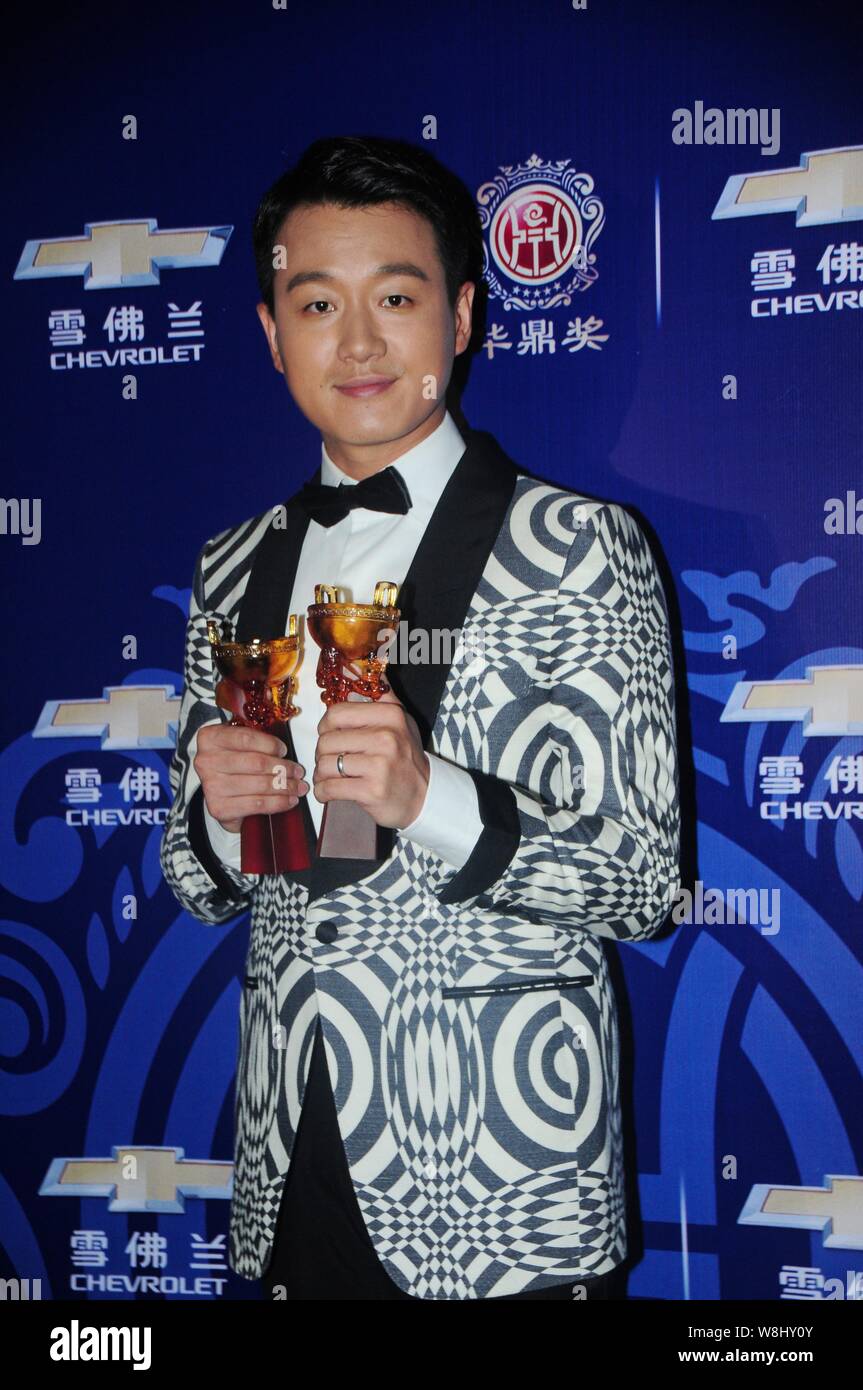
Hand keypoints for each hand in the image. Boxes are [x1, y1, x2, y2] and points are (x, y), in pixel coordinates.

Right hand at [194, 723, 308, 832]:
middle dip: (283, 768)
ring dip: (285, 787)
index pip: (246, 738)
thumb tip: (285, 752)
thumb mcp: (240, 743)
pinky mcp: (219, 808)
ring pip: (259, 785)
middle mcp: (206, 761)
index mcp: (210, 738)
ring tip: (298, 787)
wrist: (219, 790)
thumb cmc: (235, 761)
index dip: (270, 744)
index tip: (284, 750)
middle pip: (256, 763)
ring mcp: (211, 786)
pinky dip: (278, 803)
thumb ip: (257, 741)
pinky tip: (290, 800)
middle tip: (299, 772)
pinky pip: (257, 804)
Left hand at [312, 688, 429, 828]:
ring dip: (322, 774)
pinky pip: (330, 787)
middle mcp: (387, 737)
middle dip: (322, 753)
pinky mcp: (372, 790)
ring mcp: (380, 765)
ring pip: (326, 764)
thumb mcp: (402, 721)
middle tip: (332, 760)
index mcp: (390, 716)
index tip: (331, 735)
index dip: (326, 726)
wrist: (423, 796)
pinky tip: (328, 792)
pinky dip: (323, 792)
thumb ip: (383, 694)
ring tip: (331, 776)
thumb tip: (370, 662)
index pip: (337, 713)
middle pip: (327, 740)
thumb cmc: (406, 757)